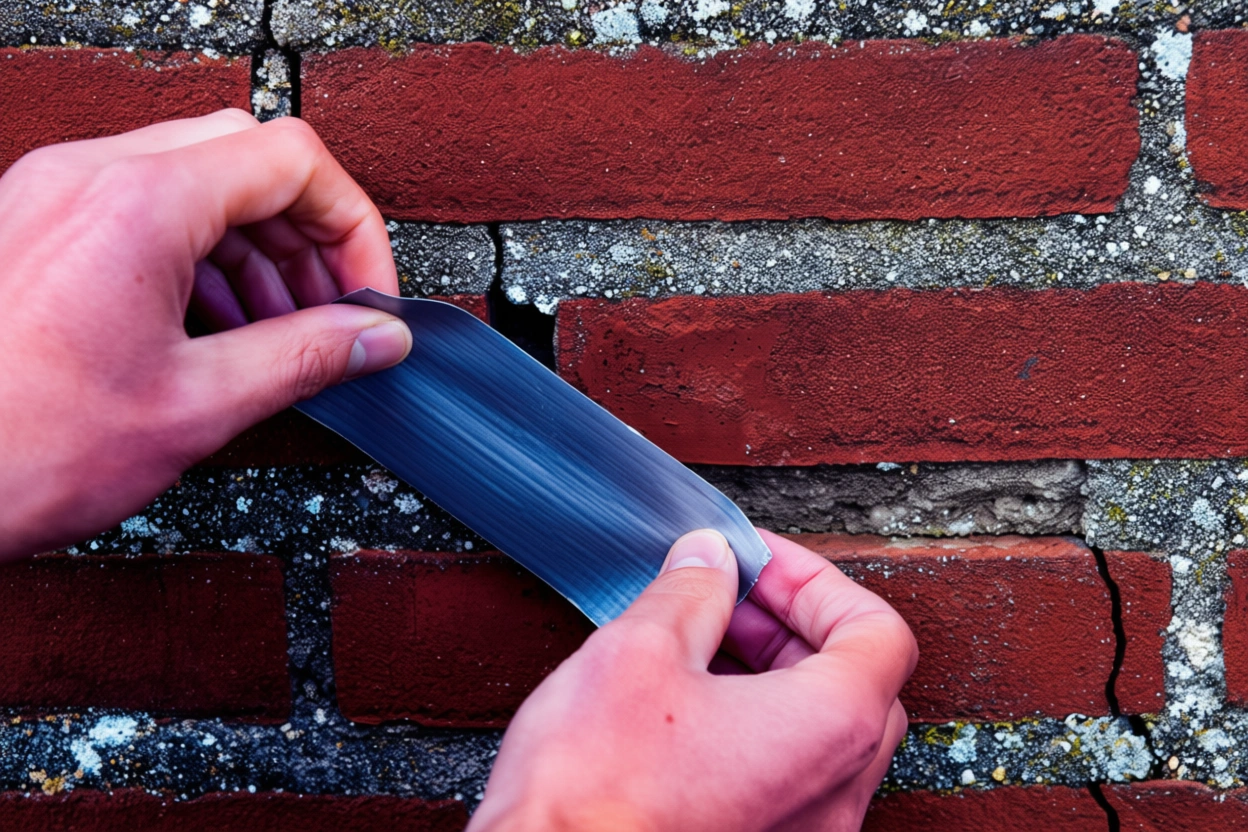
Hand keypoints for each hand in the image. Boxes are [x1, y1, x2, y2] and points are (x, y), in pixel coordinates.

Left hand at [0, 110, 410, 560]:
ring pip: (199, 180)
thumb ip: (305, 356)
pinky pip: (145, 207)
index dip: (352, 227)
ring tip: (276, 330)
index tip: (366, 292)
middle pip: (249, 160)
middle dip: (308, 236)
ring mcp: (55, 193)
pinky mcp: (37, 222)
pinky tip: (215, 326)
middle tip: (332, 310)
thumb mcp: (196, 406)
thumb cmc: (17, 448)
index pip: (292, 161)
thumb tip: (375, 336)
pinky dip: (201, 254)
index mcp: (138, 204)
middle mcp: (90, 177)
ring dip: (257, 248)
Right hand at [470, 528, 917, 830]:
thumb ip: (691, 591)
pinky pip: (785, 776)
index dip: (814, 580)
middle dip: (788, 623)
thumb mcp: (638, 654)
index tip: (754, 562)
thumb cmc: (594, 794)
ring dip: (768, 673)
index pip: (876, 631)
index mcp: (829, 731)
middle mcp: (836, 794)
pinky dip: (752, 725)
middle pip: (854, 681)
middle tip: (724, 595)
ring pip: (818, 733)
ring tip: (694, 642)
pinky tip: (683, 705)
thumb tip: (710, 559)